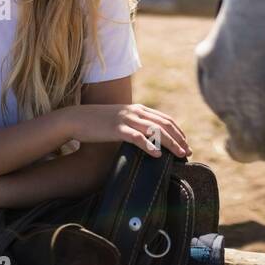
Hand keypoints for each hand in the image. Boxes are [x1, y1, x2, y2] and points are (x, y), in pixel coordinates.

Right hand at [64, 105, 191, 158]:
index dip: (178, 132)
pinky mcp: (117, 129)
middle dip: (179, 139)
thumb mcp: (120, 120)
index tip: (186, 144)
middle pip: (165, 125)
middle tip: (188, 152)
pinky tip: (157, 155)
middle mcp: (135, 112)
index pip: (165, 119)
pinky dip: (149, 145)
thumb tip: (147, 140)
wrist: (76, 118)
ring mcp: (126, 119)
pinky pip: (137, 137)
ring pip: (155, 130)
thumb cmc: (97, 123)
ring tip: (180, 154)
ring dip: (170, 143)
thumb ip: (134, 125)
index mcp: (138, 109)